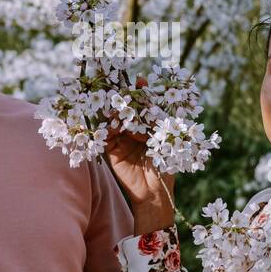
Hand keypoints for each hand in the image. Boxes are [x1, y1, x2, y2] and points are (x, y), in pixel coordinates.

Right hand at [104, 78, 175, 233]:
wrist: (156, 191)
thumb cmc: (165, 165)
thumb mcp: (164, 138)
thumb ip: (156, 119)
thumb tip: (153, 99)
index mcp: (148, 127)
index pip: (142, 106)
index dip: (141, 93)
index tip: (141, 80)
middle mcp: (133, 132)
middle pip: (126, 110)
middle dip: (125, 98)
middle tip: (123, 86)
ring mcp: (121, 141)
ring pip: (114, 121)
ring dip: (114, 111)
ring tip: (116, 102)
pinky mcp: (111, 152)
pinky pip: (105, 136)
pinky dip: (106, 127)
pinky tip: (110, 120)